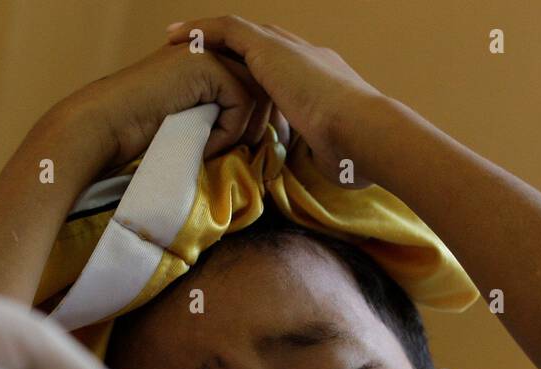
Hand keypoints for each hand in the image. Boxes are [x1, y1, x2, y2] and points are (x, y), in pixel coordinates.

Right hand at [47, 40, 288, 174]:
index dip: (258, 115)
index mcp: (207, 55)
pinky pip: (241, 102)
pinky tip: (204, 145)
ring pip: (256, 93)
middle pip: (261, 83)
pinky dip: (228, 131)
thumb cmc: (145, 129)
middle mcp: (210, 46)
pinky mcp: (206, 64)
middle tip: (246, 152)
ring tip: (218, 149)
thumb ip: (221, 110)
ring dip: (243, 130)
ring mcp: (207, 50)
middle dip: (259, 122)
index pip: (253, 79)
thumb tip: (262, 127)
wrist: (110, 123)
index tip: (250, 147)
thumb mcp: (193, 116)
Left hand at [165, 16, 384, 185]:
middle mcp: (306, 57)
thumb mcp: (333, 151)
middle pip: (260, 45)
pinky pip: (227, 30)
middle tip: (199, 56)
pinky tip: (179, 36)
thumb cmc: (358, 153)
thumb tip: (316, 165)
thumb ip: (319, 150)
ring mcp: (289, 49)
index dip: (258, 74)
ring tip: (176, 40)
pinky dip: (202, 30)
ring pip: (239, 32)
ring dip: (206, 34)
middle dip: (229, 49)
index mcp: (323, 80)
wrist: (364, 131)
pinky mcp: (270, 49)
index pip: (286, 70)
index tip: (236, 85)